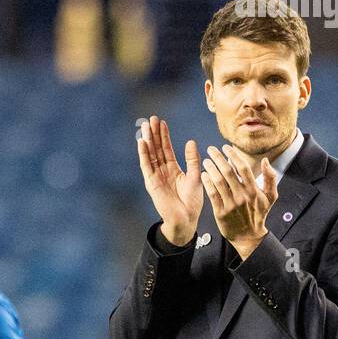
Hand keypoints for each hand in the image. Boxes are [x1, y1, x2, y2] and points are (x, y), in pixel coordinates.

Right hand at [137, 116, 203, 247]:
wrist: (186, 219)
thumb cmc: (192, 202)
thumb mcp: (195, 176)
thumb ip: (192, 159)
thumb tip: (190, 141)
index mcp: (173, 169)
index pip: (166, 149)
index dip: (164, 136)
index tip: (162, 122)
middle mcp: (162, 172)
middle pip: (156, 149)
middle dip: (154, 134)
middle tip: (152, 118)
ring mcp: (156, 177)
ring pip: (150, 155)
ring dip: (147, 140)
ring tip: (145, 126)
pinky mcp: (151, 184)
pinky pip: (146, 166)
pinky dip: (143, 154)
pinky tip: (142, 142)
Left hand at [202, 144, 276, 259]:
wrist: (248, 236)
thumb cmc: (258, 215)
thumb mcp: (271, 197)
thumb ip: (270, 178)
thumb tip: (265, 161)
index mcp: (253, 190)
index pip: (242, 167)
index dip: (233, 155)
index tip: (225, 147)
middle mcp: (242, 196)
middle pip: (228, 172)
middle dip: (218, 158)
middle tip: (211, 149)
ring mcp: (230, 205)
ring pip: (218, 182)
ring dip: (211, 168)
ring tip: (206, 160)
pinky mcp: (220, 212)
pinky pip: (212, 194)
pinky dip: (207, 183)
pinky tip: (203, 175)